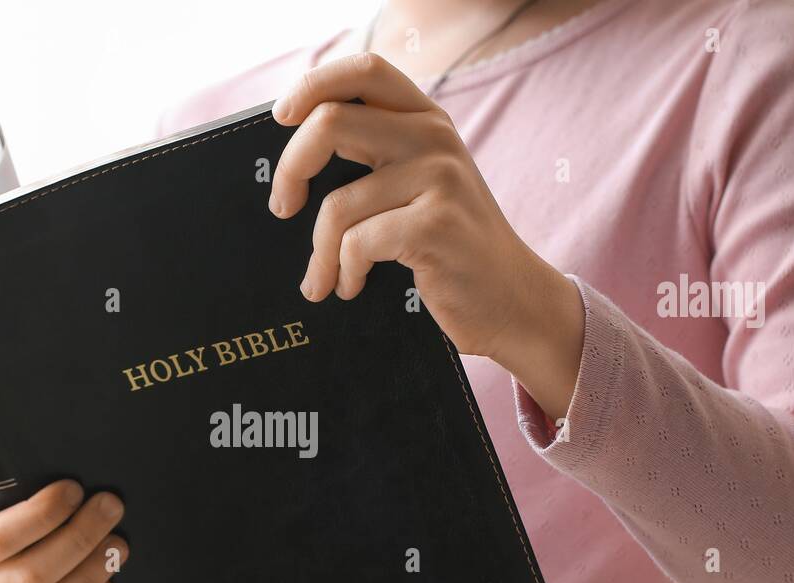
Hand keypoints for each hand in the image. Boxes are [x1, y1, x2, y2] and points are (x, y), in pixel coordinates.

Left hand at [269, 52, 584, 420]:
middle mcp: (434, 138)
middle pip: (330, 124)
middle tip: (283, 206)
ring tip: (324, 277)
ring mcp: (440, 179)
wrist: (512, 300)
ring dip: (320, 253)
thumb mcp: (420, 186)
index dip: (314, 84)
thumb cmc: (450, 248)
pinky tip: (352, 286)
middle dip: (290, 170)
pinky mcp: (437, 224)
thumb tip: (295, 159)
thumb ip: (377, 156)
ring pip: (338, 204)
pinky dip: (345, 272)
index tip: (281, 116)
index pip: (365, 70)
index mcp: (427, 119)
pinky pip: (358, 243)